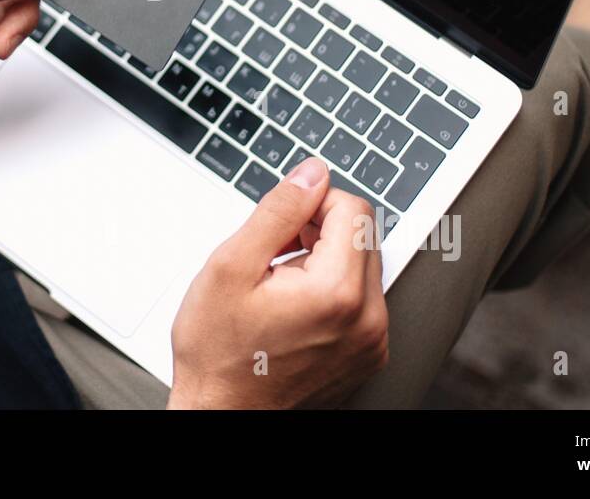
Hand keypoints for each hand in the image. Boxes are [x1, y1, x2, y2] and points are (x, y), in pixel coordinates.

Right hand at [168, 157, 388, 408]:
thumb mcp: (231, 266)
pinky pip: (363, 300)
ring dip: (325, 260)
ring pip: (363, 265)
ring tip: (278, 285)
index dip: (312, 204)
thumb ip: (278, 211)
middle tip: (273, 255)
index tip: (280, 225)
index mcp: (338, 293)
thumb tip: (312, 173)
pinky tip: (293, 308)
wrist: (222, 416)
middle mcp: (368, 320)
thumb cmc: (217, 355)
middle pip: (363, 235)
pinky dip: (332, 291)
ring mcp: (373, 342)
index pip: (353, 209)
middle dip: (318, 231)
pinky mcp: (368, 355)